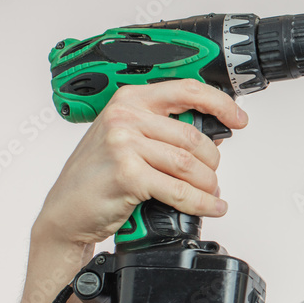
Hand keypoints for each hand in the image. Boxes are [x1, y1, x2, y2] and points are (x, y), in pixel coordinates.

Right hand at [35, 79, 247, 247]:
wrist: (64, 212)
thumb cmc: (96, 176)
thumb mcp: (125, 138)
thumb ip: (160, 128)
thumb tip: (211, 131)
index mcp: (130, 100)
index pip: (187, 90)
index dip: (220, 103)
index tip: (238, 118)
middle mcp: (125, 117)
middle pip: (193, 136)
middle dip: (212, 163)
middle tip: (212, 177)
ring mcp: (124, 145)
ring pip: (190, 164)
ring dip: (208, 184)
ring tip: (210, 194)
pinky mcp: (127, 175)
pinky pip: (179, 190)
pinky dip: (201, 202)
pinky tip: (209, 207)